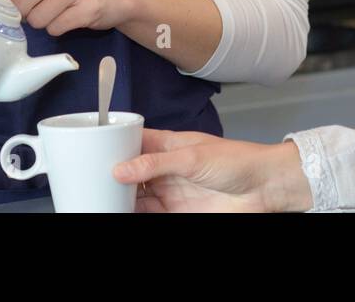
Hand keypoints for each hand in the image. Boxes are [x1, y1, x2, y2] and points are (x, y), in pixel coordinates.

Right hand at [112, 129, 313, 212]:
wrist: (264, 187)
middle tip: (89, 178)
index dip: (114, 144)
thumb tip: (122, 168)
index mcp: (169, 145)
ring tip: (97, 196)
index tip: (93, 148)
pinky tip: (118, 211)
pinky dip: (132, 213)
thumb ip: (155, 164)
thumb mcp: (192, 157)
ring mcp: (170, 190)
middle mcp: (166, 168)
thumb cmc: (237, 161)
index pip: (134, 141)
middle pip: (130, 170)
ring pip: (135, 194)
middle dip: (112, 174)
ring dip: (119, 196)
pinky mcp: (176, 212)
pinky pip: (147, 213)